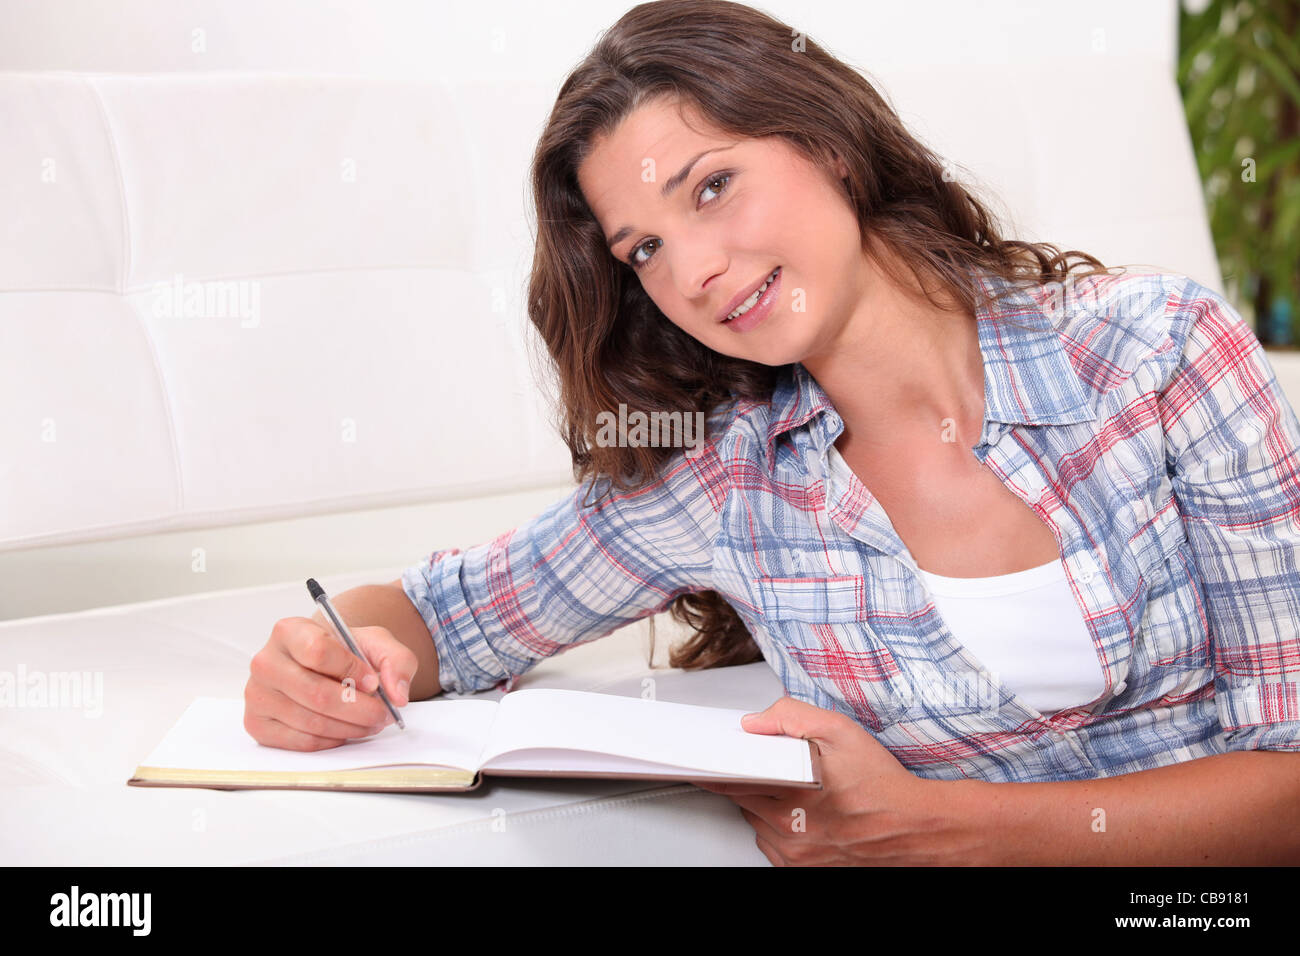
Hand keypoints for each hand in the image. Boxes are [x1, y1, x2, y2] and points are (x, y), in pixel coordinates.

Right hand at [244, 616, 417, 750]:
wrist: (323, 665)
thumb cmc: (346, 652)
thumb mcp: (377, 643)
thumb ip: (396, 661)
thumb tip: (397, 695)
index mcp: (289, 631)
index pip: (319, 651)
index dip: (351, 670)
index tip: (373, 681)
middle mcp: (266, 661)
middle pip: (316, 693)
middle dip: (359, 709)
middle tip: (382, 714)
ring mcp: (257, 695)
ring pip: (311, 721)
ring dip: (350, 728)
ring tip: (370, 722)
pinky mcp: (258, 724)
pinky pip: (301, 742)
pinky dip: (332, 741)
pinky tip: (345, 730)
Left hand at [696, 696, 970, 864]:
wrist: (913, 827)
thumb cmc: (881, 783)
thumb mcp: (840, 731)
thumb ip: (792, 717)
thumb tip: (754, 723)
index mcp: (791, 792)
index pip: (730, 778)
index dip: (713, 764)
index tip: (697, 756)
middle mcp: (787, 827)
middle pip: (739, 797)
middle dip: (743, 777)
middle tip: (763, 762)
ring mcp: (792, 851)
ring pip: (753, 819)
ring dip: (761, 801)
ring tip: (793, 787)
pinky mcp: (798, 866)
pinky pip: (769, 841)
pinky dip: (775, 824)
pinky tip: (798, 809)